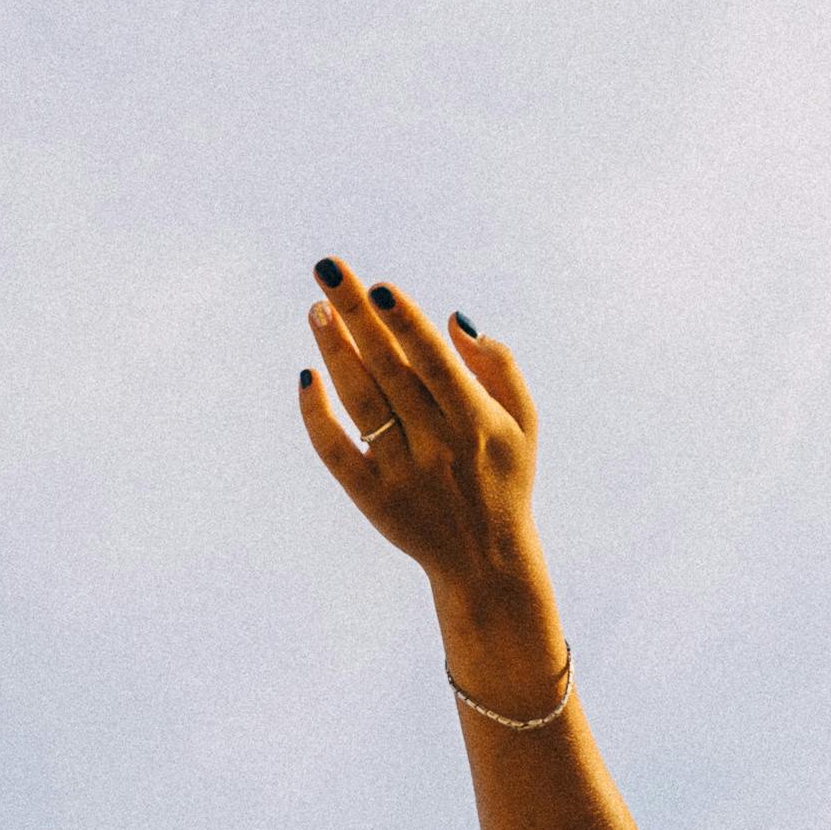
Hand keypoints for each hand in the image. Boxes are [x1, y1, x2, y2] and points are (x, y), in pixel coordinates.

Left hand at [298, 260, 544, 606]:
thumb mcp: (524, 422)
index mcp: (476, 419)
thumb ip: (500, 366)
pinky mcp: (372, 496)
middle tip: (326, 269)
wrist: (486, 560)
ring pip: (360, 401)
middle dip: (355, 314)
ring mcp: (401, 471)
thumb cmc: (504, 477)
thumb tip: (452, 318)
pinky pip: (336, 450)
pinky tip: (307, 376)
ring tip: (316, 309)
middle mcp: (437, 443)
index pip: (432, 360)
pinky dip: (317, 415)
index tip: (377, 285)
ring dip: (334, 351)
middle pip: (387, 367)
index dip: (404, 321)